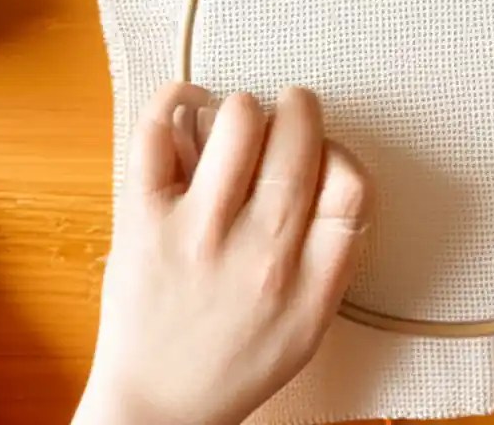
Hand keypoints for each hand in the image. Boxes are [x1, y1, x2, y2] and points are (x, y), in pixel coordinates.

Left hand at [74, 84, 372, 424]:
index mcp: (307, 282)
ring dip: (246, 108)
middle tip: (293, 108)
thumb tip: (333, 167)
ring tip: (241, 120)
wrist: (159, 406)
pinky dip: (175, 100)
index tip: (326, 153)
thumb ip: (334, 252)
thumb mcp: (312, 323)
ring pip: (239, 125)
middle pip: (298, 145)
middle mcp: (257, 254)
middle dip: (300, 110)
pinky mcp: (142, 218)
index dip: (342, 155)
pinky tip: (189, 104)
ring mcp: (196, 232)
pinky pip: (157, 133)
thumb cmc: (234, 361)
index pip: (351, 187)